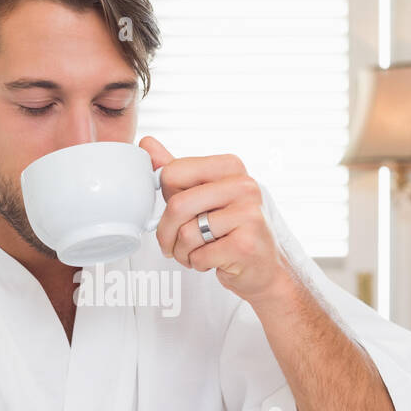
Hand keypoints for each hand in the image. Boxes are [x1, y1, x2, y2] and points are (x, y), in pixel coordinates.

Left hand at [139, 135, 294, 303]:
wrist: (263, 267)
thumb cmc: (229, 230)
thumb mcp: (202, 195)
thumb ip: (176, 171)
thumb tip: (147, 143)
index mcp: (230, 166)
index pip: (173, 172)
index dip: (168, 198)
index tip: (179, 212)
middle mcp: (244, 185)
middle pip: (177, 205)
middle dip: (166, 232)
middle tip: (172, 244)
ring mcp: (248, 215)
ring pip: (186, 233)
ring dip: (182, 252)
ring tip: (197, 252)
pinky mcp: (245, 245)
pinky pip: (199, 255)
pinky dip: (198, 264)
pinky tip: (213, 261)